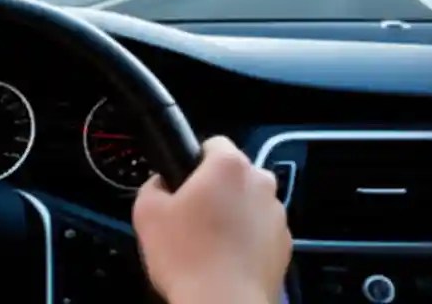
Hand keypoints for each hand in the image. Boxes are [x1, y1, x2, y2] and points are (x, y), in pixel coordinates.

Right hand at [133, 136, 291, 303]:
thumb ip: (153, 186)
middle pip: (234, 174)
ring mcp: (277, 212)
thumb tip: (161, 184)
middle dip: (215, 190)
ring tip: (208, 244)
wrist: (224, 302)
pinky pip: (261, 230)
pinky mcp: (284, 241)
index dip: (194, 162)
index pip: (213, 144)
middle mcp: (261, 181)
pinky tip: (227, 259)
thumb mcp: (147, 213)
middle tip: (190, 218)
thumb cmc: (186, 256)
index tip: (183, 185)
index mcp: (230, 165)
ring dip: (233, 215)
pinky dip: (248, 239)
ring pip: (249, 203)